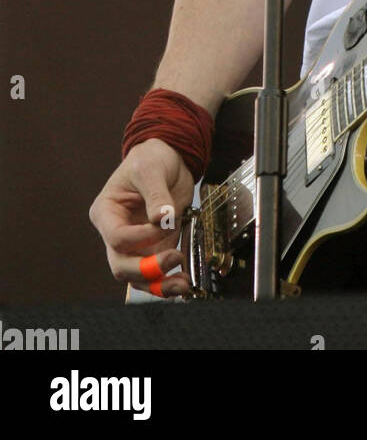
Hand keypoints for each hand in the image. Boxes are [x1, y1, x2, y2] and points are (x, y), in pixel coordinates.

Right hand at [88, 139, 193, 296]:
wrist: (170, 157)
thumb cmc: (152, 157)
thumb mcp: (151, 168)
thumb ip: (155, 194)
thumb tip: (162, 219)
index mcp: (107, 212)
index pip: (117, 237)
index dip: (139, 237)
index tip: (163, 225)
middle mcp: (116, 232)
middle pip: (121, 265)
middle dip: (146, 270)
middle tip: (173, 259)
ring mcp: (135, 244)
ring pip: (138, 277)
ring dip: (159, 284)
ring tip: (183, 283)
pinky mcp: (154, 248)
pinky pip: (157, 272)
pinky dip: (169, 280)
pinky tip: (184, 280)